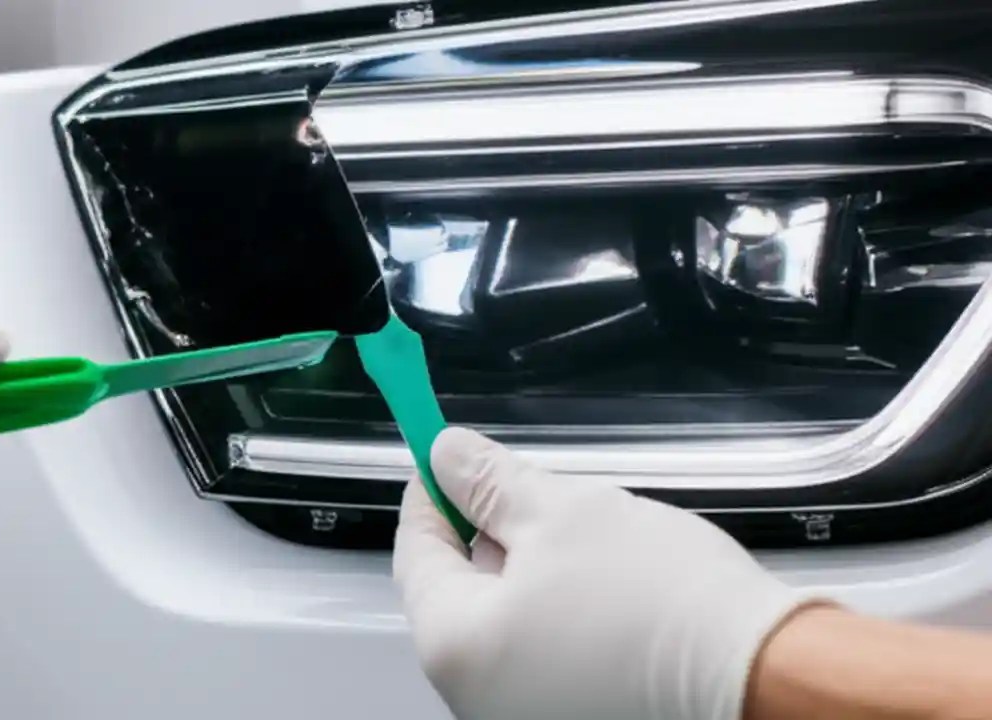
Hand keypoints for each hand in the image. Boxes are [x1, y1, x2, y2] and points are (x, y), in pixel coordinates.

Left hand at [394, 428, 824, 719]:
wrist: (765, 676)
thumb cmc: (661, 602)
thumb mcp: (560, 513)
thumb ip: (490, 483)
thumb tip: (449, 458)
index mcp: (456, 648)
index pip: (416, 555)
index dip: (432, 496)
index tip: (444, 459)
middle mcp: (479, 699)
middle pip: (460, 593)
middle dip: (489, 533)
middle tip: (525, 490)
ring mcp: (528, 715)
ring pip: (506, 623)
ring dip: (530, 572)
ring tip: (586, 540)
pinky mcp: (576, 717)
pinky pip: (545, 654)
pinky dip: (560, 614)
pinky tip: (607, 587)